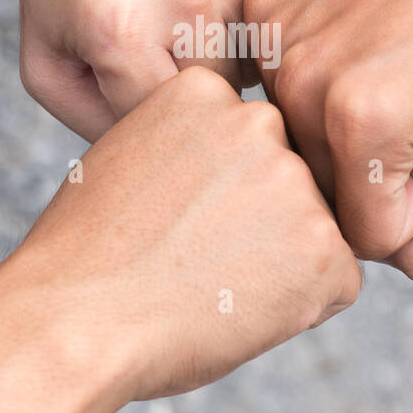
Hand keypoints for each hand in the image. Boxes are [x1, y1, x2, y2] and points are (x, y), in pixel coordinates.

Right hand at [11, 66, 361, 400]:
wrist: (75, 322)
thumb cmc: (90, 255)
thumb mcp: (132, 158)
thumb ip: (193, 145)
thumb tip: (235, 168)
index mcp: (205, 91)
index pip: (249, 139)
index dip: (221, 192)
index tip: (175, 218)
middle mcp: (260, 121)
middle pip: (288, 179)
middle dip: (260, 222)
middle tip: (193, 258)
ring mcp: (296, 181)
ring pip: (315, 229)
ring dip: (282, 263)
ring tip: (210, 284)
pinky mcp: (325, 245)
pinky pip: (338, 281)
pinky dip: (303, 307)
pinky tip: (239, 311)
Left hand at [17, 0, 295, 140]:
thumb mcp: (44, 54)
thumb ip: (94, 127)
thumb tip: (166, 163)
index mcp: (120, 29)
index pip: (163, 129)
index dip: (150, 124)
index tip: (142, 101)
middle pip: (218, 100)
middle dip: (191, 90)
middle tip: (165, 54)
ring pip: (258, 61)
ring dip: (228, 54)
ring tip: (188, 14)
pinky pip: (277, 10)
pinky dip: (250, 9)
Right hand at [243, 0, 412, 286]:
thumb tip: (375, 260)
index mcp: (360, 124)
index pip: (364, 238)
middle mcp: (299, 81)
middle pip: (323, 191)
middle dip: (378, 172)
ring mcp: (271, 37)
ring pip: (297, 142)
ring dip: (346, 129)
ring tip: (398, 72)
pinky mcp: (260, 7)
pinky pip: (279, 89)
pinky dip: (321, 81)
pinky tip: (365, 42)